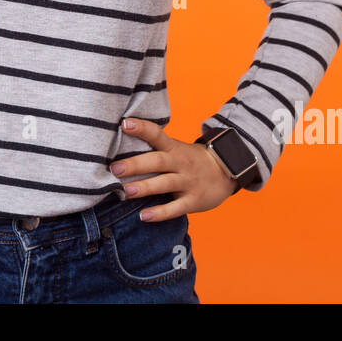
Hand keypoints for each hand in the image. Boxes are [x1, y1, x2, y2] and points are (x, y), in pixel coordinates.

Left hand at [109, 118, 238, 221]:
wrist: (226, 171)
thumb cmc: (190, 160)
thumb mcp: (176, 149)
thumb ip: (154, 149)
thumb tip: (118, 149)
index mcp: (174, 148)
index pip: (157, 135)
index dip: (141, 128)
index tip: (125, 124)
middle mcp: (180, 163)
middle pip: (157, 161)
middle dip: (136, 165)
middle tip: (115, 169)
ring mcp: (188, 182)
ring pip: (165, 184)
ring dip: (145, 188)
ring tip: (126, 192)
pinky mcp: (193, 200)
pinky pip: (175, 208)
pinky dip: (160, 213)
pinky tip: (143, 216)